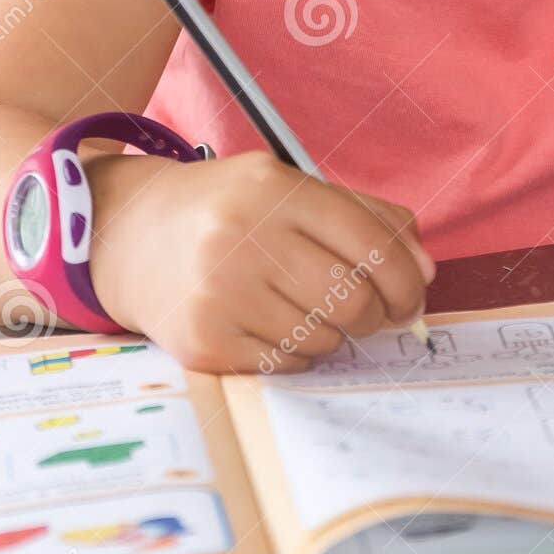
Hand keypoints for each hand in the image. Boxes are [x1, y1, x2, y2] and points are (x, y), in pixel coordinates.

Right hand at [87, 149, 435, 374]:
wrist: (128, 234)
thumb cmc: (228, 210)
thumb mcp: (290, 188)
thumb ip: (366, 217)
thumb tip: (425, 269)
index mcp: (274, 189)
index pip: (372, 243)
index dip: (407, 278)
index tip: (413, 296)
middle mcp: (243, 237)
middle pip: (353, 300)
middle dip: (376, 315)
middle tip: (369, 313)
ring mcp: (219, 293)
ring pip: (323, 339)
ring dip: (333, 334)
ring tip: (307, 309)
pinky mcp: (203, 342)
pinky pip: (286, 365)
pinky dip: (297, 354)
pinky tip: (274, 325)